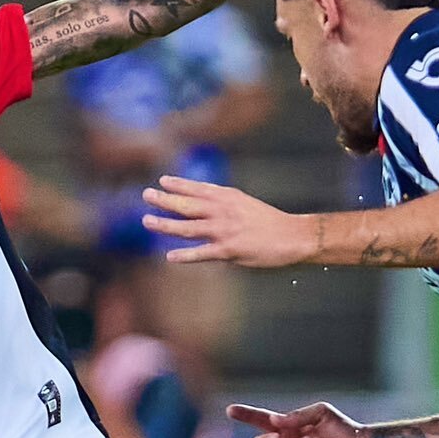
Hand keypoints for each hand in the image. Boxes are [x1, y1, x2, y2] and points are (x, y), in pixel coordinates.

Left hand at [141, 176, 315, 266]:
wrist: (292, 236)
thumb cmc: (269, 222)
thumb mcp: (245, 203)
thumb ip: (223, 203)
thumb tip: (203, 205)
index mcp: (228, 198)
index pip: (198, 189)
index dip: (178, 184)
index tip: (162, 181)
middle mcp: (223, 211)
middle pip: (187, 204)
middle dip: (165, 199)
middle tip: (146, 195)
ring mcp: (224, 230)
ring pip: (188, 227)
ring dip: (166, 224)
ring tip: (147, 222)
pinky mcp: (229, 250)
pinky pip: (202, 253)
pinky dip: (185, 255)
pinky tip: (170, 257)